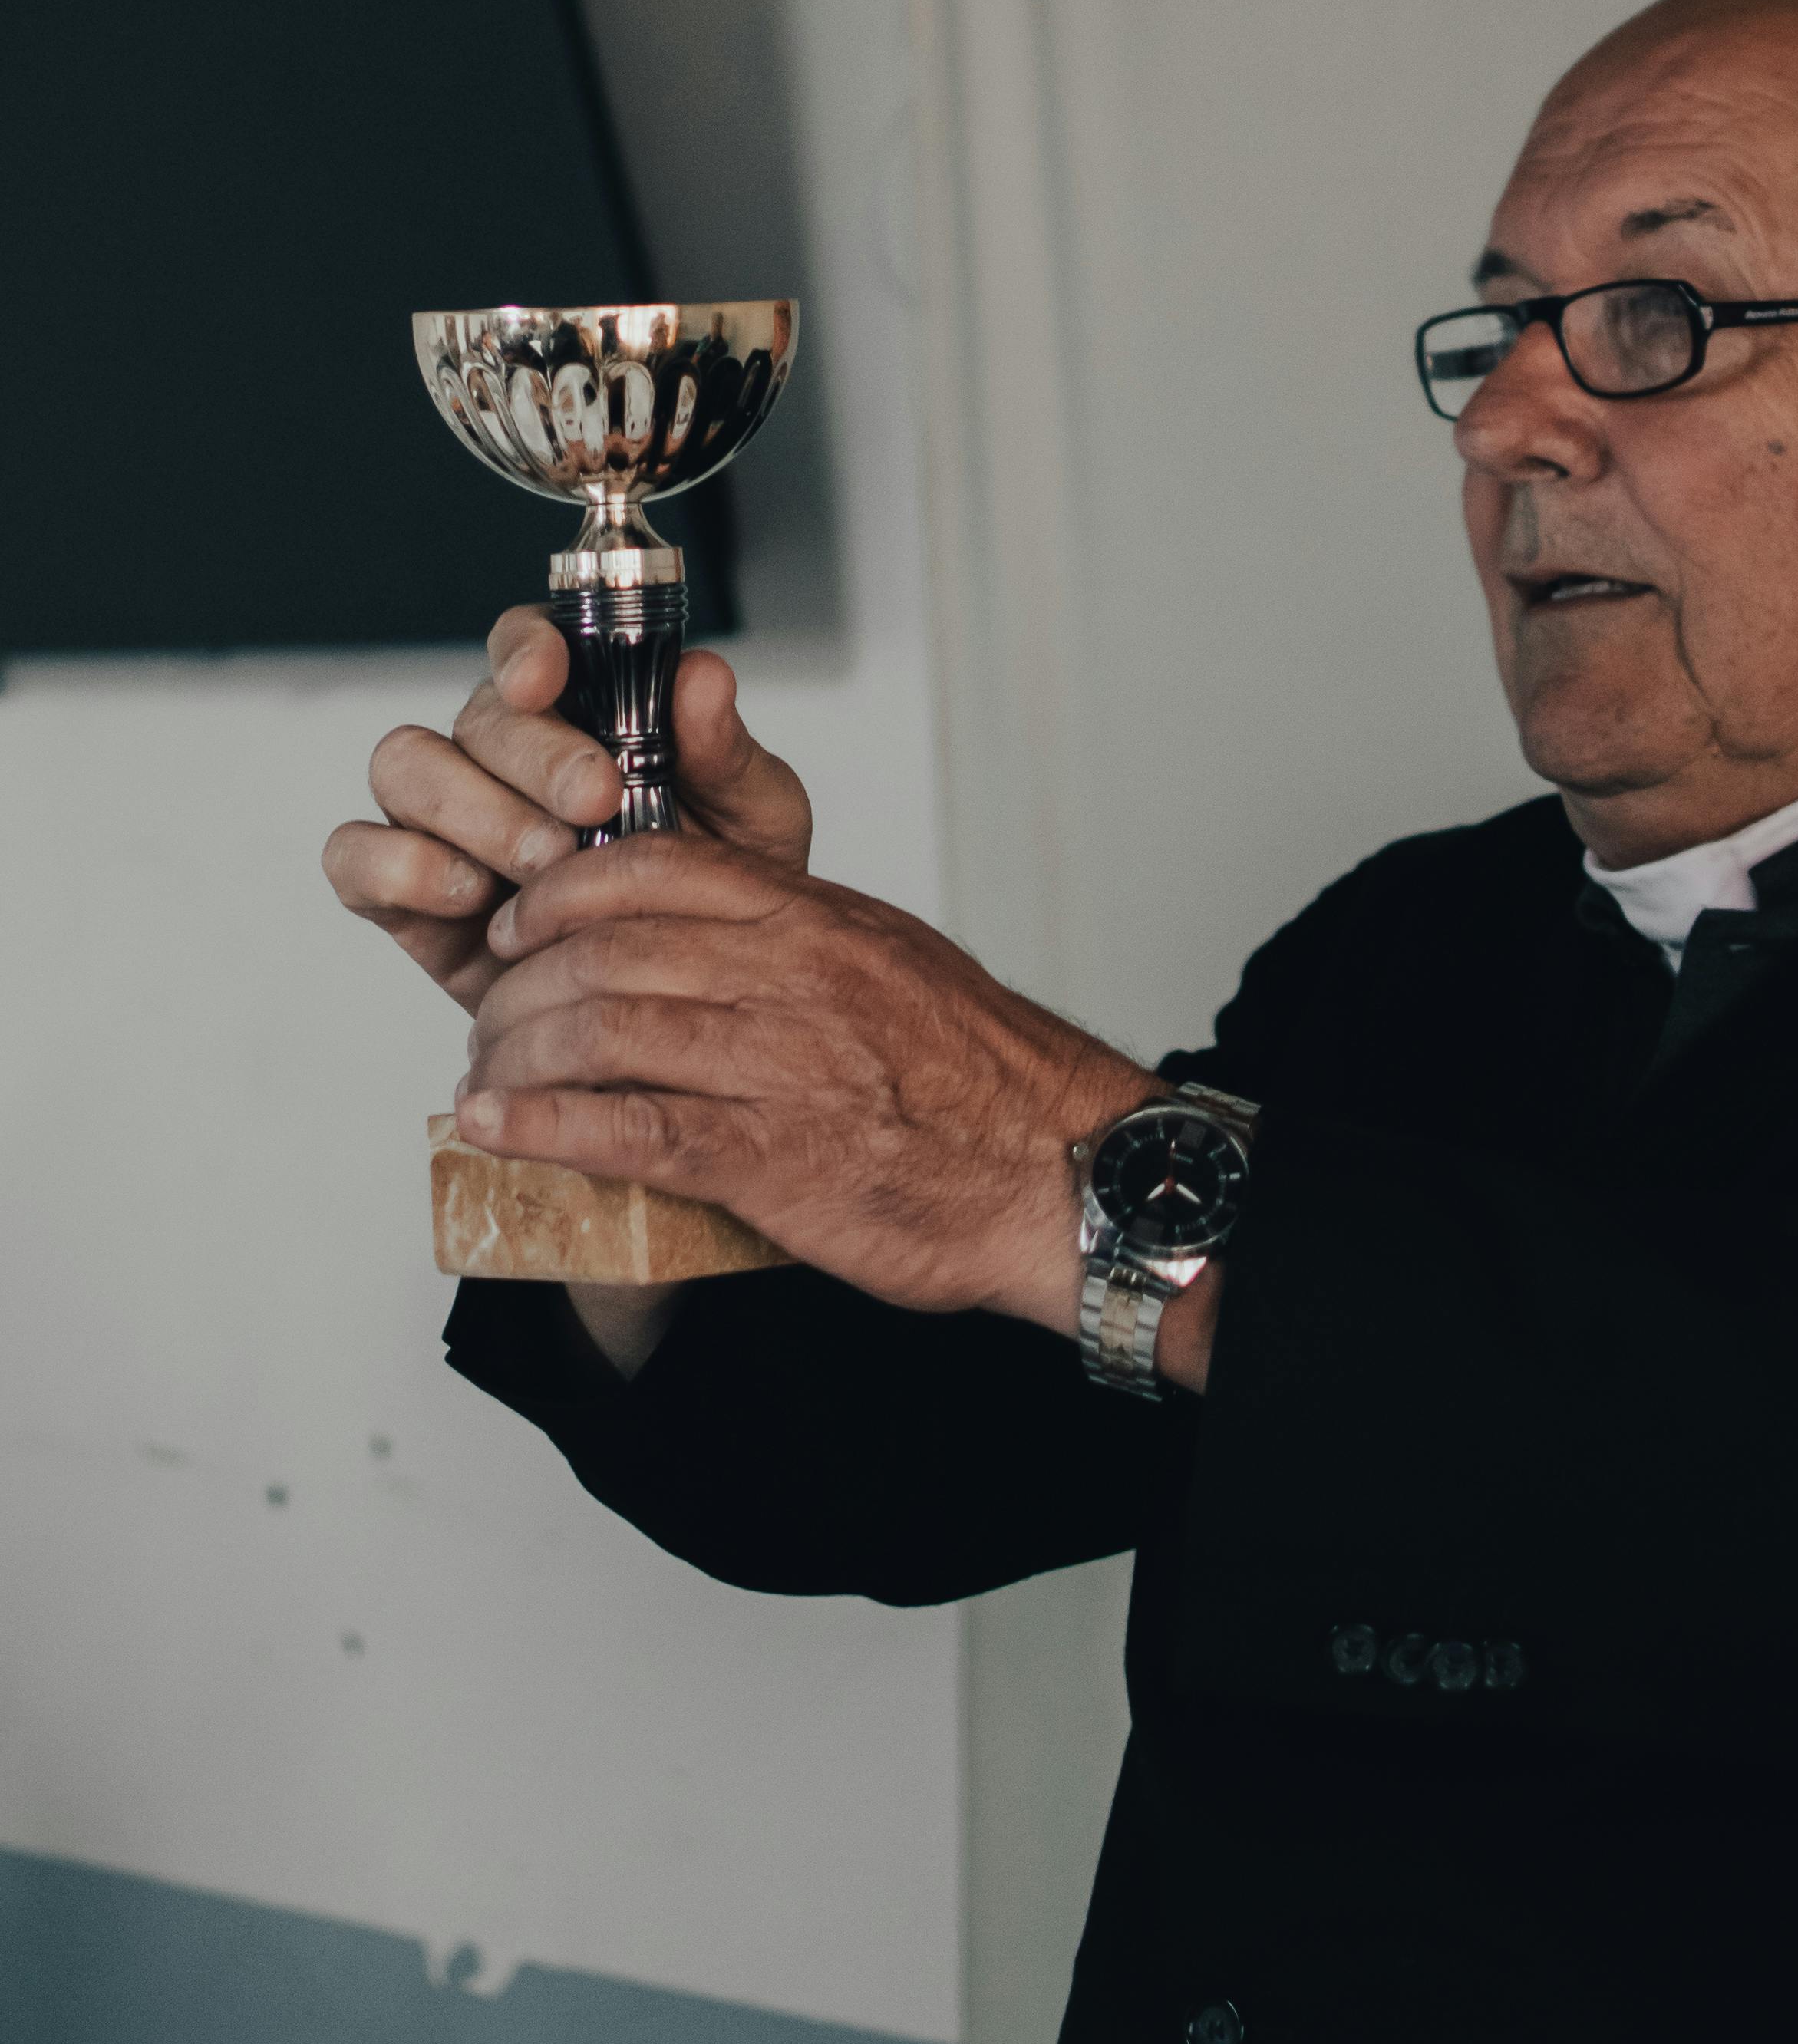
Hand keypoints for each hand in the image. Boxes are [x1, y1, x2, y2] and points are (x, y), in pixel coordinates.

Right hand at [321, 606, 812, 1011]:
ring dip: (472, 810)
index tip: (546, 677)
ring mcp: (443, 821)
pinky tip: (472, 899)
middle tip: (594, 805)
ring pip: (403, 769)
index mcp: (578, 713)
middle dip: (532, 756)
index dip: (525, 650)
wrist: (680, 1010)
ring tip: (544, 866)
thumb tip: (702, 675)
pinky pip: (357, 857)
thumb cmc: (712, 896)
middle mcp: (498, 754)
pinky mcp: (405, 894)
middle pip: (474, 715)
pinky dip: (402, 869)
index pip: (527, 646)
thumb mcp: (752, 823)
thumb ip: (724, 752)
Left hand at [452, 832, 1158, 1326]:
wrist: (1064, 1175)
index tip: (521, 923)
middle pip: (604, 950)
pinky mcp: (769, 1159)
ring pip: (599, 1031)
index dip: (559, 892)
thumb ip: (802, 939)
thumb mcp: (895, 962)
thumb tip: (720, 931)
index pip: (651, 868)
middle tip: (493, 1018)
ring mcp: (776, 1063)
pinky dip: (541, 1127)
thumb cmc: (984, 1080)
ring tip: (487, 1079)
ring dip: (515, 1056)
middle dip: (520, 985)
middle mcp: (790, 976)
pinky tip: (491, 1129)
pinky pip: (625, 1129)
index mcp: (816, 919)